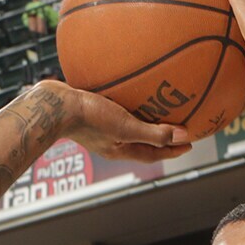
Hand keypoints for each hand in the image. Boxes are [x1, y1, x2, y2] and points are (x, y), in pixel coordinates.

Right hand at [58, 84, 192, 158]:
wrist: (54, 105)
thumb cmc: (90, 118)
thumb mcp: (126, 127)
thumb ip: (154, 133)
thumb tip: (184, 136)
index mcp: (120, 150)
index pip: (153, 153)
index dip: (173, 150)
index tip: (190, 143)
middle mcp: (112, 142)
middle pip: (143, 142)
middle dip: (161, 138)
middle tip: (178, 128)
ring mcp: (100, 128)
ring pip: (129, 126)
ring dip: (145, 121)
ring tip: (157, 110)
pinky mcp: (91, 112)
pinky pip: (117, 110)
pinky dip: (128, 105)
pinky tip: (128, 91)